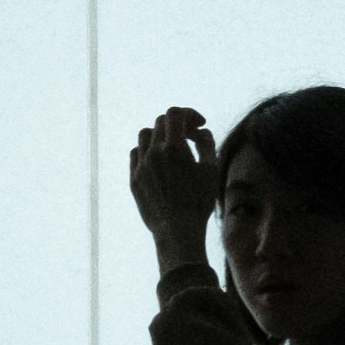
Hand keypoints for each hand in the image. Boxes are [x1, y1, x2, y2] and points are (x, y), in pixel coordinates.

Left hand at [124, 105, 217, 259]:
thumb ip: (207, 144)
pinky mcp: (134, 178)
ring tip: (174, 146)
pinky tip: (160, 159)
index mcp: (174, 147)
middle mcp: (153, 152)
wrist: (177, 230)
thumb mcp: (211, 170)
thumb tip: (201, 131)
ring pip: (145, 135)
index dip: (189, 114)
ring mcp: (141, 165)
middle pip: (161, 122)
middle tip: (192, 136)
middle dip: (179, 124)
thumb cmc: (199, 201)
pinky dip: (148, 149)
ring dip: (161, 135)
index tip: (200, 124)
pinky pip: (136, 153)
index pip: (175, 114)